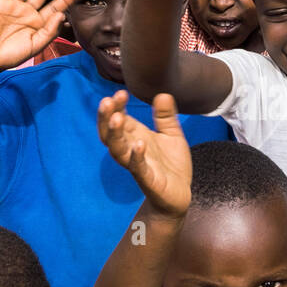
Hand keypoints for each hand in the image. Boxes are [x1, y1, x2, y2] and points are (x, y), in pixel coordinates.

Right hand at [97, 91, 192, 217]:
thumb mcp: (172, 134)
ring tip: (117, 118)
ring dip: (115, 135)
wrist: (180, 193)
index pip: (119, 119)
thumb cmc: (171, 164)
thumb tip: (163, 94)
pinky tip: (139, 144)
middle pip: (110, 133)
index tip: (121, 93)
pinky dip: (137, 157)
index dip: (116, 106)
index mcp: (134, 136)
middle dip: (106, 118)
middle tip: (106, 101)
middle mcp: (131, 150)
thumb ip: (166, 116)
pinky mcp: (148, 180)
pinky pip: (138, 168)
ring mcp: (137, 165)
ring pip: (118, 150)